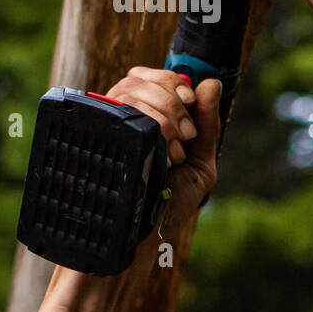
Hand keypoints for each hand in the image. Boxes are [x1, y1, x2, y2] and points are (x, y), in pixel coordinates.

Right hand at [105, 68, 221, 211]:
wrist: (154, 236)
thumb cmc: (174, 199)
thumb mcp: (200, 158)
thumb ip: (207, 121)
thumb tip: (211, 82)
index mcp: (142, 116)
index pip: (146, 76)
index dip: (169, 81)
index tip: (190, 100)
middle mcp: (120, 120)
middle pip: (135, 81)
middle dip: (170, 101)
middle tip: (188, 134)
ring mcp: (108, 133)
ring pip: (126, 96)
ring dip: (164, 119)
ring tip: (178, 153)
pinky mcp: (101, 146)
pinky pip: (120, 120)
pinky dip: (152, 131)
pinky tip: (166, 158)